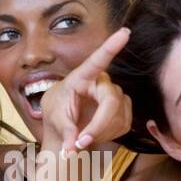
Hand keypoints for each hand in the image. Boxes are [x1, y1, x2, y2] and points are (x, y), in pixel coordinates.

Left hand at [39, 27, 132, 154]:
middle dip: (98, 126)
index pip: (97, 61)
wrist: (66, 122)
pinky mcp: (124, 108)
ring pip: (117, 116)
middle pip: (111, 102)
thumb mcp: (55, 119)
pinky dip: (108, 135)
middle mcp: (101, 82)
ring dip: (99, 133)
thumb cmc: (57, 112)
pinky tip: (96, 134)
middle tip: (80, 144)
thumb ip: (65, 131)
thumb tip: (71, 148)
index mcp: (81, 77)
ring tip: (83, 138)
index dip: (111, 47)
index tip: (125, 32)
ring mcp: (115, 94)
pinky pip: (123, 124)